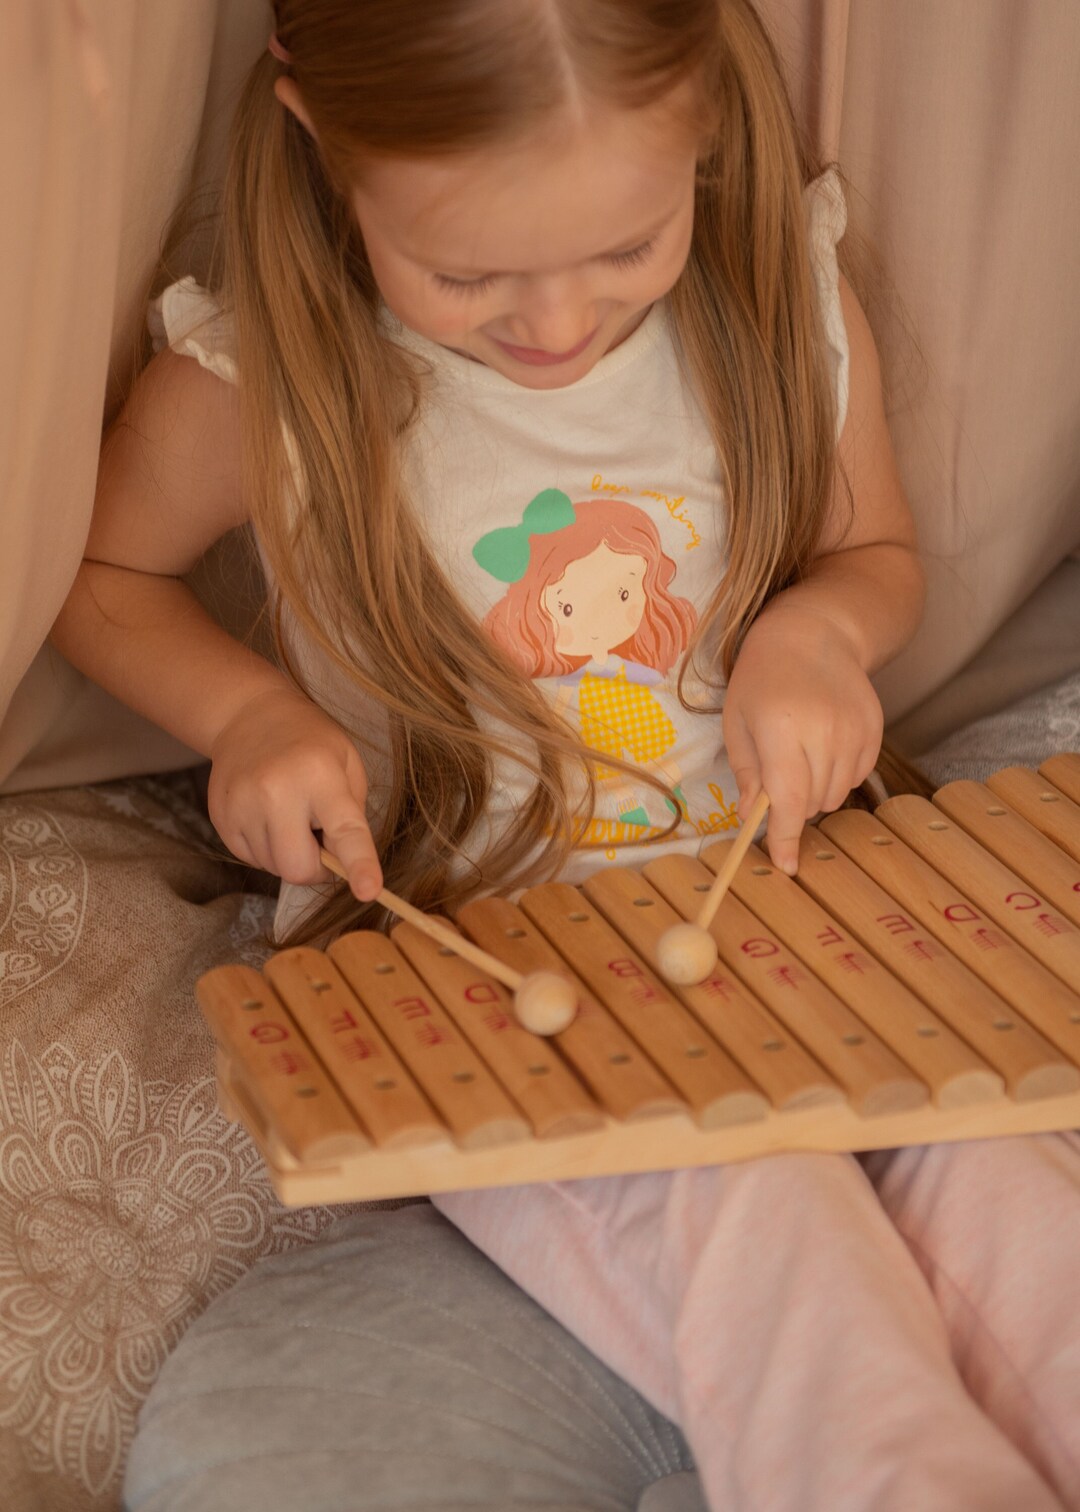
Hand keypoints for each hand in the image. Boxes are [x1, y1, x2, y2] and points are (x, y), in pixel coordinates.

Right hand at [207, 684, 381, 900]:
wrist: (250, 715)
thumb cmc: (311, 743)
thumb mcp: (347, 763)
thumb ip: (352, 815)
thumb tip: (342, 865)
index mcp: (320, 776)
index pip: (345, 830)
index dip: (359, 864)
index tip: (369, 891)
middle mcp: (276, 790)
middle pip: (298, 868)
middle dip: (315, 868)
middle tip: (319, 840)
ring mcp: (242, 804)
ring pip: (273, 868)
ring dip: (288, 854)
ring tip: (290, 814)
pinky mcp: (220, 817)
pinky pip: (250, 859)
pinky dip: (265, 849)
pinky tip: (267, 816)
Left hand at [722, 605, 882, 875]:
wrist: (813, 633)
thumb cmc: (762, 678)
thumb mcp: (738, 722)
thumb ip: (748, 774)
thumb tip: (753, 818)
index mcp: (781, 729)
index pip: (790, 800)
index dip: (786, 837)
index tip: (786, 864)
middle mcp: (823, 731)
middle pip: (815, 802)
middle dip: (794, 806)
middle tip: (778, 776)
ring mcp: (854, 730)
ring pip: (838, 793)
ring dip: (817, 791)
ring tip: (801, 754)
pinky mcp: (875, 728)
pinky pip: (858, 776)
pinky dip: (839, 774)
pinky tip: (824, 744)